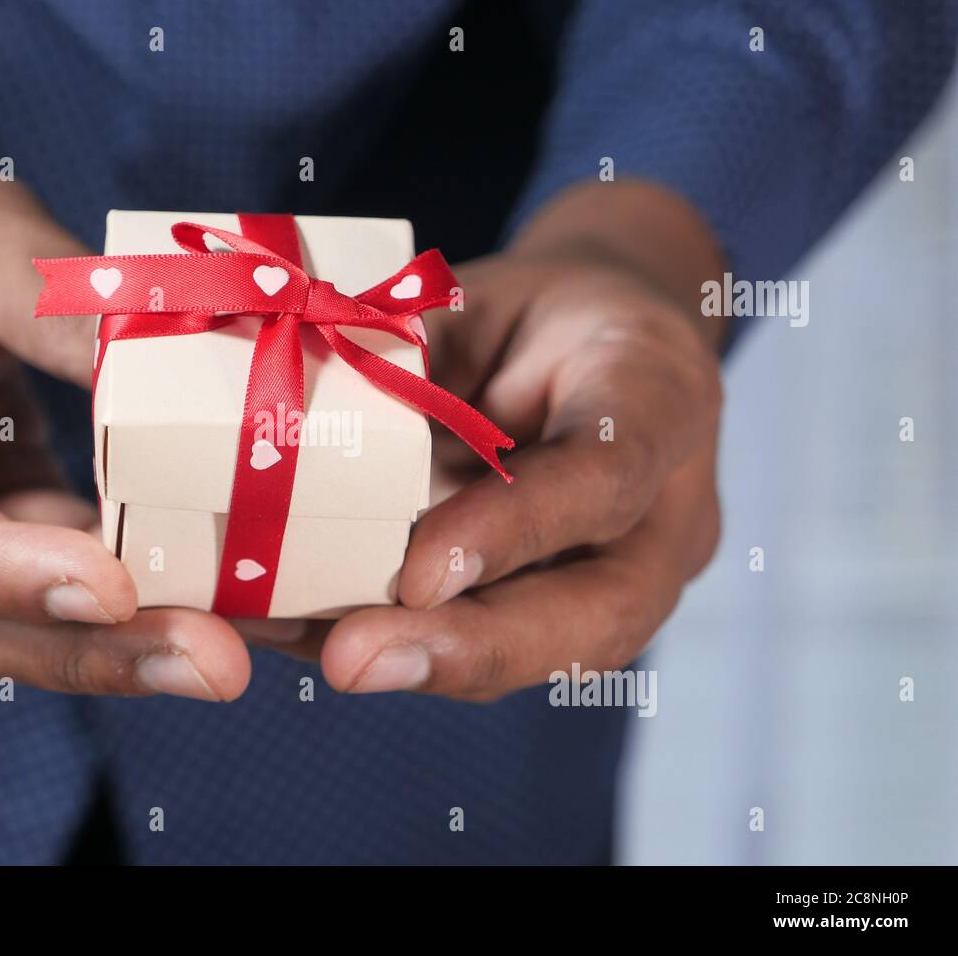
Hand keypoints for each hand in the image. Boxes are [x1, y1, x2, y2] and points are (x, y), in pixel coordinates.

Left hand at [315, 182, 726, 699]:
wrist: (593, 341)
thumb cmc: (534, 314)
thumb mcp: (478, 298)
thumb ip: (413, 361)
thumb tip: (294, 424)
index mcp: (658, 394)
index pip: (605, 475)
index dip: (512, 531)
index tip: (418, 577)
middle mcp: (665, 507)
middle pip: (600, 612)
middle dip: (472, 650)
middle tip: (354, 660)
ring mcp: (629, 569)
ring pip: (551, 648)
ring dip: (427, 661)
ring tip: (321, 656)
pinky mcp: (574, 604)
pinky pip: (501, 640)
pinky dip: (404, 647)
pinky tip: (316, 640)